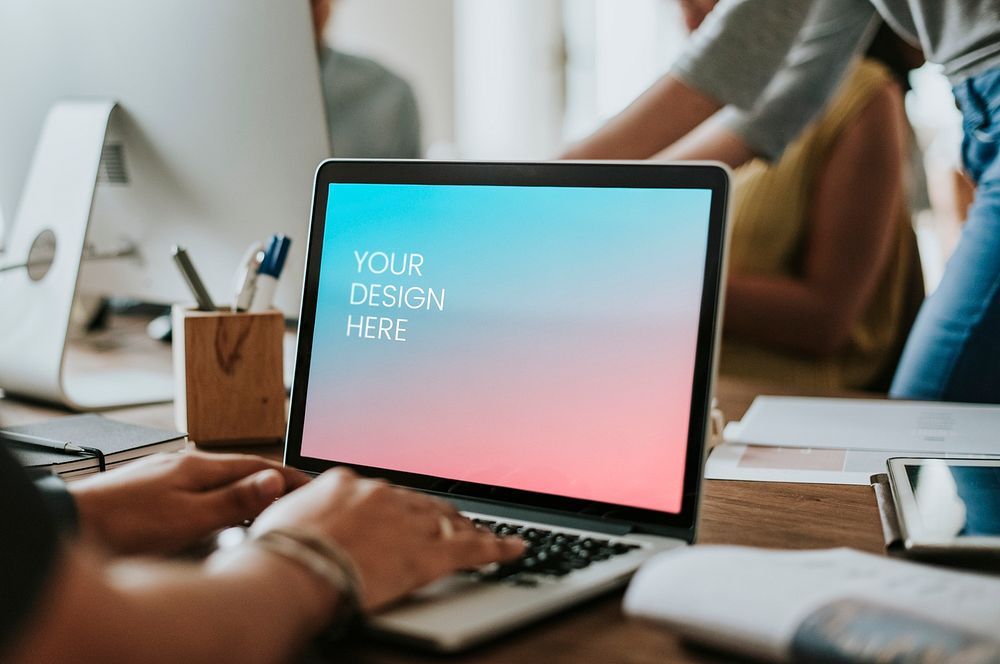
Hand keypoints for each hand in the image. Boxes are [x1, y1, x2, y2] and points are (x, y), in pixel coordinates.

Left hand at [71, 451, 308, 555]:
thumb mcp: (189, 517)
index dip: (288, 476)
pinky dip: (217, 500)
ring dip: (243, 492)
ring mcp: (164, 475)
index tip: (312, 486)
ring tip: (261, 510)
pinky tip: (213, 515)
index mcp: (198, 466)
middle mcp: (183, 463)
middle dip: (269, 482)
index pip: (257, 464)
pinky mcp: (149, 490)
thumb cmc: (125, 524)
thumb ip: (234, 500)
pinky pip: (197, 491)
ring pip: (217, 481)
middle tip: (295, 499)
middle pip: (238, 470)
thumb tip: (276, 480)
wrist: (70, 523)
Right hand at [250, 467, 524, 610]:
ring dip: (469, 529)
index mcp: (347, 482)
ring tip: (485, 534)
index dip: (400, 505)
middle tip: (454, 522)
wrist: (289, 572)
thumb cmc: (277, 554)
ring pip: (449, 523)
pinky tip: (514, 549)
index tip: (404, 512)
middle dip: (439, 515)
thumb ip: (304, 512)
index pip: (385, 492)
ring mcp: (407, 521)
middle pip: (422, 504)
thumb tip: (300, 517)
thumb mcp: (283, 519)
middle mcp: (382, 494)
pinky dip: (498, 548)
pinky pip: (473, 549)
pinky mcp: (427, 554)